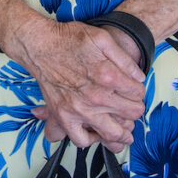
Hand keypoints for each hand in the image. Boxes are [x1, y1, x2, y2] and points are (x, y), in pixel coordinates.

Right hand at [10, 14, 146, 152]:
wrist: (39, 45)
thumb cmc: (68, 39)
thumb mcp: (102, 38)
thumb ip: (124, 58)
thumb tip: (138, 77)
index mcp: (108, 76)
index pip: (138, 93)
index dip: (139, 90)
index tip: (134, 88)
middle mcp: (96, 96)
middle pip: (131, 114)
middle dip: (135, 109)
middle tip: (131, 105)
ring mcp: (79, 109)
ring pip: (113, 133)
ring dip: (123, 133)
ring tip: (124, 130)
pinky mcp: (64, 116)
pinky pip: (81, 139)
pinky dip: (91, 139)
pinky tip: (95, 130)